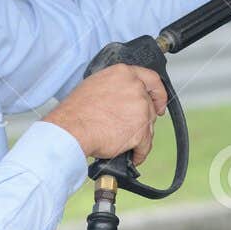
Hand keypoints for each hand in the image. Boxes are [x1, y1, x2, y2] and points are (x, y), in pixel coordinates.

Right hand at [43, 64, 167, 162]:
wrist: (71, 129)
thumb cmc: (76, 111)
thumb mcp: (96, 85)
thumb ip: (116, 87)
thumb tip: (123, 97)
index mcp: (124, 74)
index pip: (152, 79)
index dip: (158, 93)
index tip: (159, 104)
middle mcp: (136, 88)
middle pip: (149, 106)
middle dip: (143, 119)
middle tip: (132, 127)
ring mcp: (140, 109)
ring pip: (148, 126)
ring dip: (139, 136)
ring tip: (126, 143)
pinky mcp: (140, 131)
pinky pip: (145, 145)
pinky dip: (139, 152)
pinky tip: (131, 155)